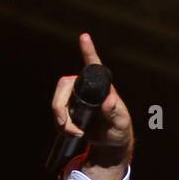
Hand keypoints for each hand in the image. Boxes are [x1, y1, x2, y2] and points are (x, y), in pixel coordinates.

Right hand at [51, 32, 132, 179]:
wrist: (110, 142)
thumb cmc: (119, 129)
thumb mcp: (120, 123)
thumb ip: (114, 112)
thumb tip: (110, 100)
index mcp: (102, 87)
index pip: (94, 66)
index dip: (88, 51)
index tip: (85, 37)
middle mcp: (87, 87)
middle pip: (64, 85)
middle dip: (60, 107)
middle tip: (68, 126)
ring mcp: (76, 96)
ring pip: (58, 101)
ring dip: (62, 120)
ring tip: (78, 133)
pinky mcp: (69, 107)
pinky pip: (57, 111)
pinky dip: (61, 125)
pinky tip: (72, 132)